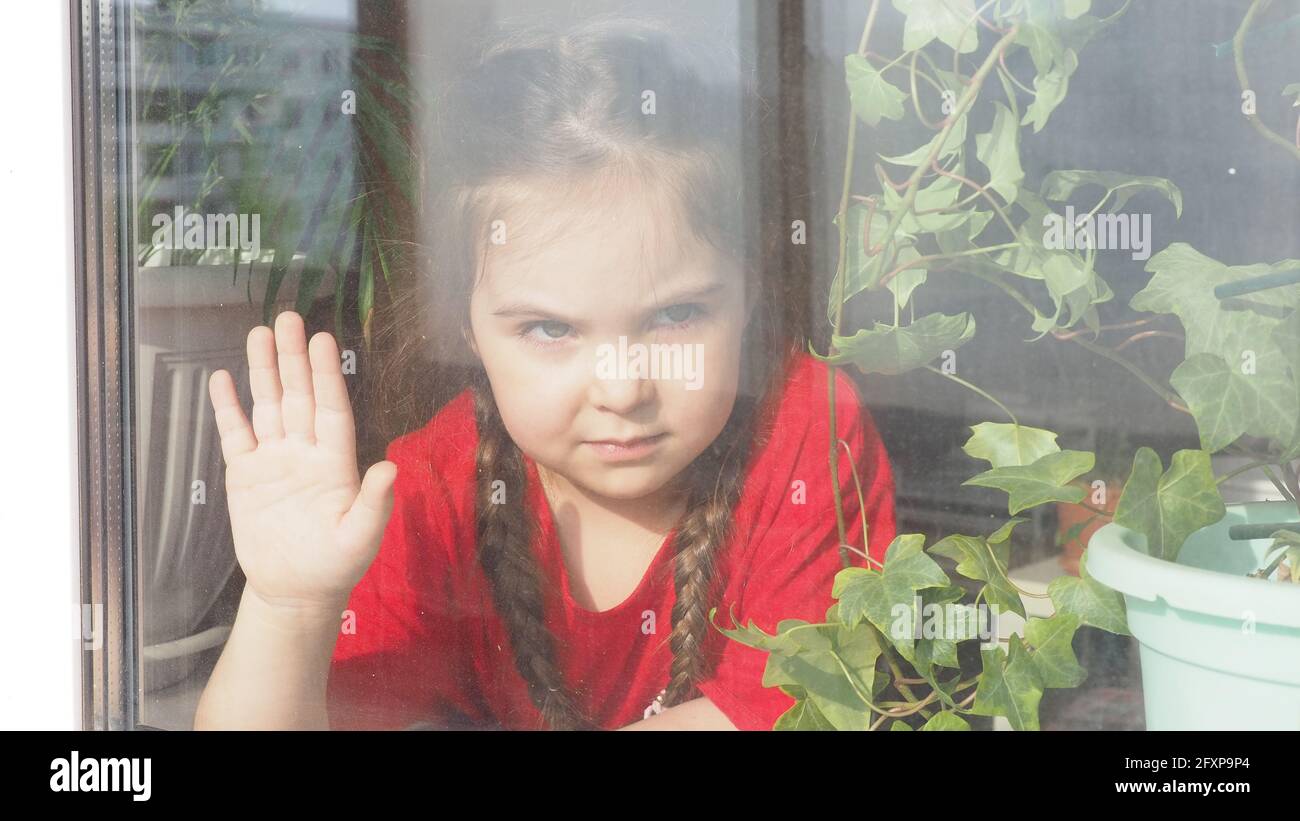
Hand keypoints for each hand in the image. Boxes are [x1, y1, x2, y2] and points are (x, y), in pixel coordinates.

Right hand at [208, 311, 396, 613]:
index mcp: (335, 462)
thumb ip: (374, 503)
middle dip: (293, 357)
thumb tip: (390, 468)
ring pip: (267, 404)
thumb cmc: (335, 565)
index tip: (324, 340)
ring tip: (259, 333)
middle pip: (298, 395)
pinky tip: (222, 379)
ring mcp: (273, 459)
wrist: (294, 591)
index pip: (331, 408)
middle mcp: (305, 451)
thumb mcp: (361, 537)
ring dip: (263, 370)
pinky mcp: (244, 474)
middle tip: (288, 317)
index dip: (327, 375)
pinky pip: (234, 433)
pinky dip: (227, 407)